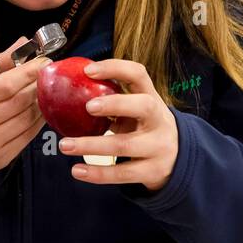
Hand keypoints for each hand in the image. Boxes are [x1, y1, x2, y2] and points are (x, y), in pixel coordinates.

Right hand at [0, 37, 49, 176]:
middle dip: (38, 85)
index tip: (44, 62)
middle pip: (19, 101)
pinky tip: (41, 110)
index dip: (29, 72)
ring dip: (42, 102)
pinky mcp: (0, 159)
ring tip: (47, 90)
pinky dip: (38, 121)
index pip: (5, 85)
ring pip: (27, 119)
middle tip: (49, 74)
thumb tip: (24, 43)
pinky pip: (28, 136)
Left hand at [58, 59, 178, 190]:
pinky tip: (77, 171)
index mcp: (152, 98)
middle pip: (143, 106)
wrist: (177, 159)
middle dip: (115, 104)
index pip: (138, 75)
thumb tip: (69, 90)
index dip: (115, 68)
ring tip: (65, 145)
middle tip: (87, 107)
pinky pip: (123, 174)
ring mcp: (158, 146)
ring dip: (91, 146)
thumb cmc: (145, 127)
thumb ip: (113, 100)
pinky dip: (97, 174)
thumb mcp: (136, 110)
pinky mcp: (153, 171)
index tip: (88, 70)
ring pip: (125, 145)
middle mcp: (159, 120)